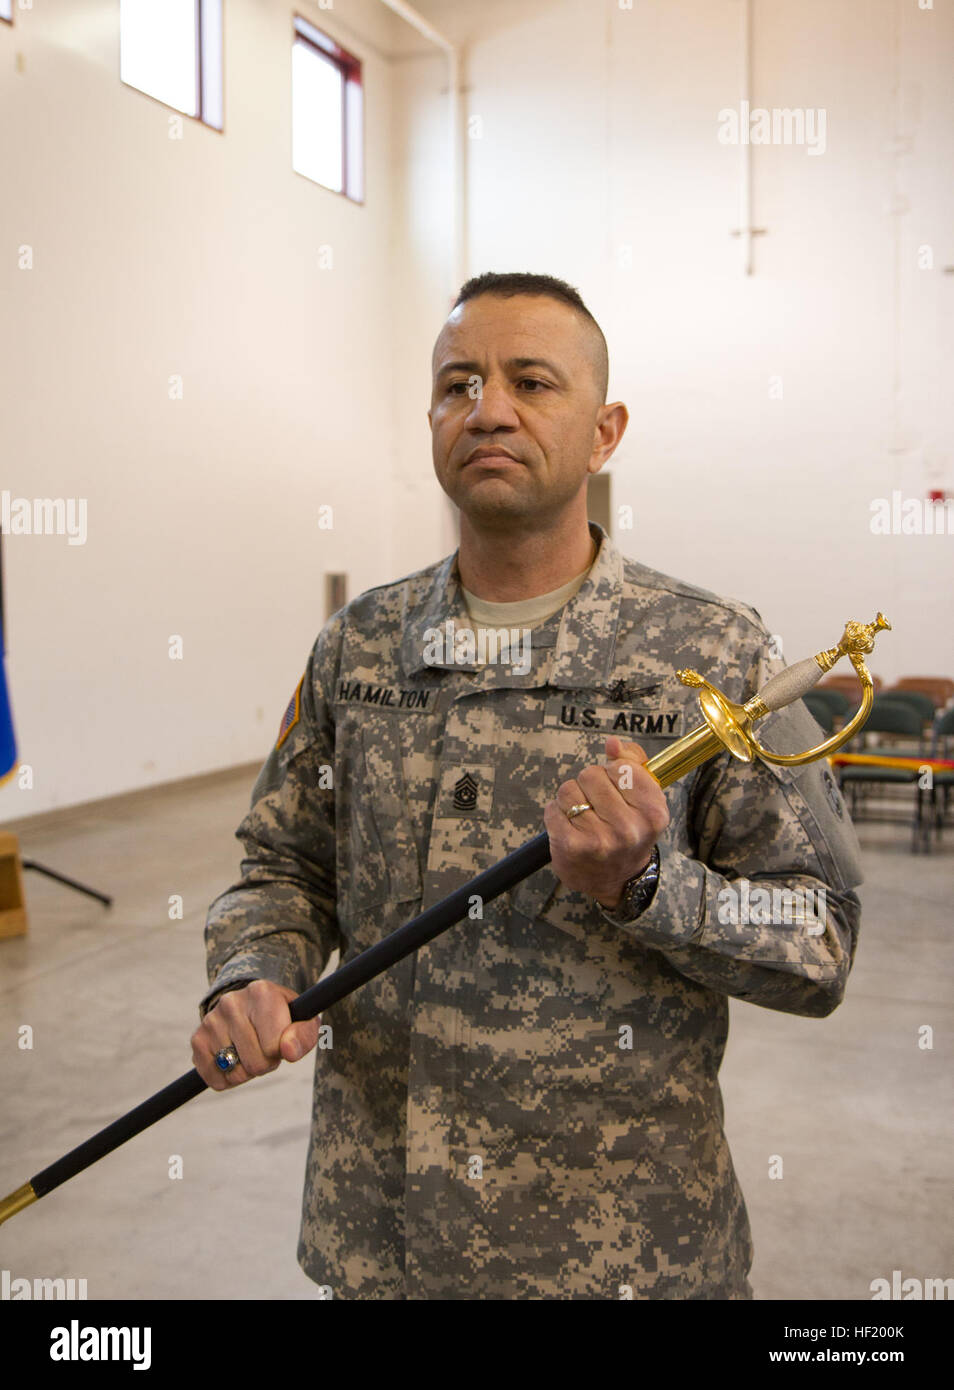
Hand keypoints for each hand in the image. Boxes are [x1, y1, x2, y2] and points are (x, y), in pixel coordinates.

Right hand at [190, 980, 320, 1090]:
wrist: (250, 1004)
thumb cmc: (282, 1016)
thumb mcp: (303, 1020)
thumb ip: (303, 1035)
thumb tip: (288, 1051)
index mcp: (261, 993)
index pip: (274, 1047)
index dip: (282, 1051)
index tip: (281, 1038)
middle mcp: (231, 1003)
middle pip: (256, 1064)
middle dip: (265, 1062)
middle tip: (265, 1045)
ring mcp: (211, 1021)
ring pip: (236, 1074)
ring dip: (247, 1070)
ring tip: (250, 1048)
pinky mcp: (197, 1039)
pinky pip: (216, 1080)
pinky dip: (228, 1078)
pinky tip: (234, 1059)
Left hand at [543, 735, 669, 910]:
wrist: (618, 879)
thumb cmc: (630, 829)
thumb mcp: (643, 798)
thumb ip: (632, 763)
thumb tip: (612, 743)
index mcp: (653, 812)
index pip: (620, 766)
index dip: (613, 773)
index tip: (616, 788)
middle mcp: (629, 828)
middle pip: (591, 774)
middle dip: (590, 784)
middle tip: (598, 805)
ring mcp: (599, 839)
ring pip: (569, 790)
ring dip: (572, 799)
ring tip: (584, 816)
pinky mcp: (571, 847)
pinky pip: (553, 809)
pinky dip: (557, 814)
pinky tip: (570, 826)